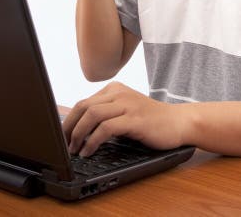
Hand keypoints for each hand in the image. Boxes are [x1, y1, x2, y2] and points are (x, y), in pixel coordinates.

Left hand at [62, 82, 188, 156]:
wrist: (179, 122)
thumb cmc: (151, 120)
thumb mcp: (125, 111)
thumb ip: (106, 114)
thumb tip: (78, 130)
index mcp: (114, 89)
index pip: (83, 103)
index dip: (68, 121)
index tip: (62, 137)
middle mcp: (119, 93)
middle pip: (83, 107)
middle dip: (69, 128)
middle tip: (64, 145)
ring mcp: (127, 105)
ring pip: (92, 115)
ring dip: (78, 134)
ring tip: (74, 150)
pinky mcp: (135, 119)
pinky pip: (106, 128)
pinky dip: (93, 141)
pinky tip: (89, 151)